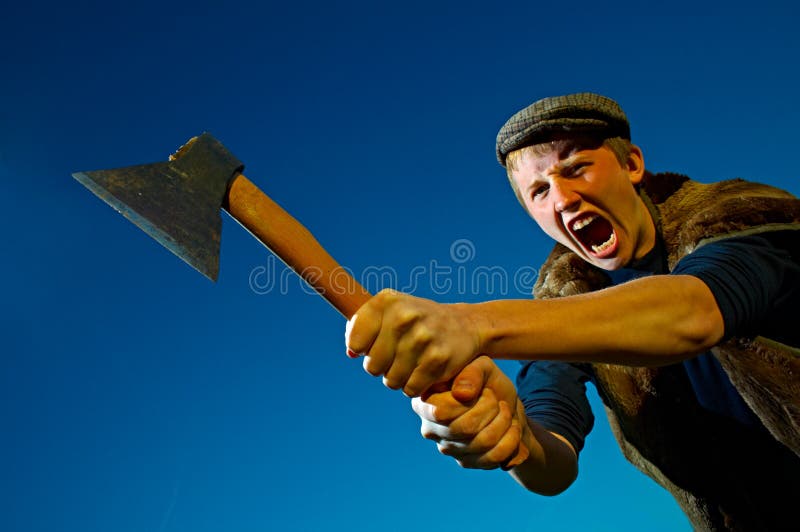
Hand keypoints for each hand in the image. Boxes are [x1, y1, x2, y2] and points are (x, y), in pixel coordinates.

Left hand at [345, 289, 481, 396]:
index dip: (362, 350)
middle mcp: (404, 317)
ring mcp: (422, 338)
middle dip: (383, 367)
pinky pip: (410, 389)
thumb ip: (362, 327)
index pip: (355, 342)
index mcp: (387, 302)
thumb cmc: (417, 321)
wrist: (465, 324)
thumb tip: (351, 352)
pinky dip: (415, 386)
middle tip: (398, 355)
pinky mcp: (437, 359)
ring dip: (399, 378)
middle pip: (372, 366)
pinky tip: (424, 371)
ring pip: (391, 380)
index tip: (376, 344)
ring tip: (412, 362)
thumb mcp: (390, 311)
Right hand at [411, 356, 529, 469]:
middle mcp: (430, 428)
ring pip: (481, 444)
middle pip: (464, 429)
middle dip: (491, 411)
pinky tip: (512, 428)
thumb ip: (471, 373)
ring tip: (507, 412)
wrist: (503, 403)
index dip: (471, 402)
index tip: (487, 391)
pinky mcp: (465, 462)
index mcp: (424, 401)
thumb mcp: (482, 367)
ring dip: (504, 424)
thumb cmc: (486, 381)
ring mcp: (446, 448)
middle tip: (499, 401)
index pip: (442, 412)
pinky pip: (492, 458)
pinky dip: (510, 441)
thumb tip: (462, 394)